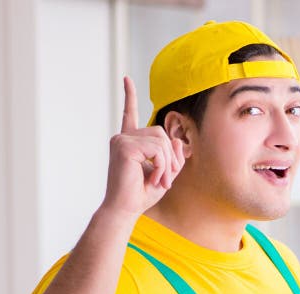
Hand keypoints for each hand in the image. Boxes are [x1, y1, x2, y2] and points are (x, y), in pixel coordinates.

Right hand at [101, 77, 184, 217]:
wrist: (126, 209)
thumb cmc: (141, 195)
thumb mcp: (165, 173)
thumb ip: (173, 156)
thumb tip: (178, 139)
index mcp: (129, 142)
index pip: (130, 115)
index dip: (130, 96)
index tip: (126, 79)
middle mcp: (123, 138)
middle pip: (160, 133)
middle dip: (170, 157)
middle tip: (166, 180)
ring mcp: (121, 140)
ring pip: (161, 141)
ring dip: (167, 164)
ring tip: (160, 181)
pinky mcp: (124, 146)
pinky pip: (157, 149)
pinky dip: (162, 166)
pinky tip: (154, 178)